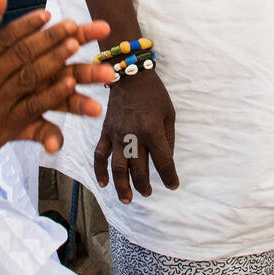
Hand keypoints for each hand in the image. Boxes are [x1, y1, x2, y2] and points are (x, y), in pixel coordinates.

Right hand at [0, 3, 114, 198]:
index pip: (1, 40)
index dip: (26, 26)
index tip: (46, 14)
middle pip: (22, 54)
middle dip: (49, 38)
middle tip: (72, 25)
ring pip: (30, 77)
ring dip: (55, 60)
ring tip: (76, 46)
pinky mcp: (1, 129)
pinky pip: (32, 109)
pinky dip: (52, 95)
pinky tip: (70, 84)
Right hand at [94, 68, 177, 203]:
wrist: (129, 75)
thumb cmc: (154, 94)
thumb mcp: (169, 114)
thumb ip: (168, 138)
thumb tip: (166, 161)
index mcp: (153, 131)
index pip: (164, 162)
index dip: (170, 177)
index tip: (173, 185)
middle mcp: (134, 136)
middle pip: (139, 170)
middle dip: (145, 186)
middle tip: (149, 192)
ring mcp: (117, 135)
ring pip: (118, 168)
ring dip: (122, 186)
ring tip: (127, 199)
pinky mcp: (105, 132)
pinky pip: (100, 154)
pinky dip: (100, 170)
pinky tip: (104, 183)